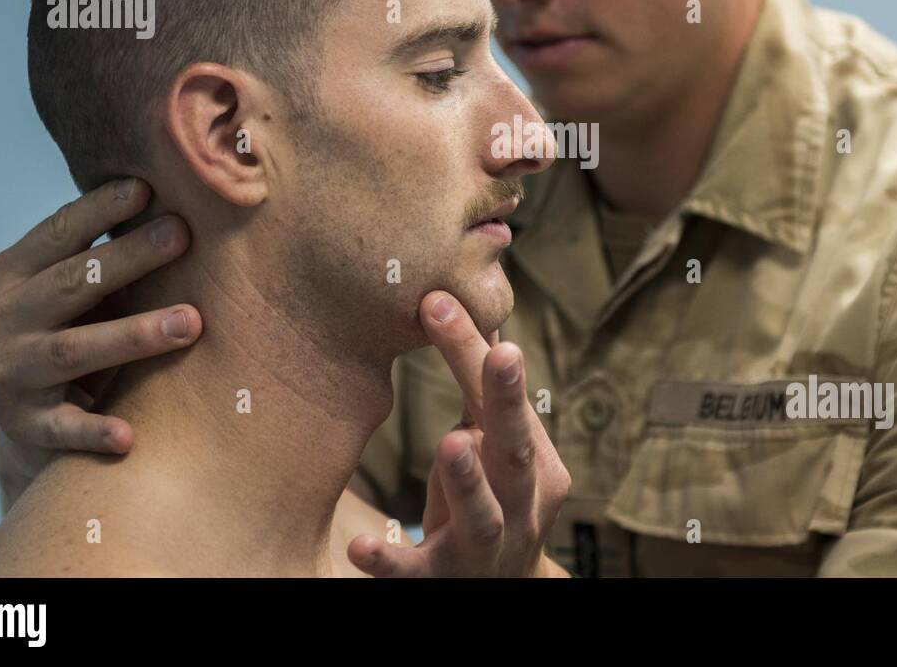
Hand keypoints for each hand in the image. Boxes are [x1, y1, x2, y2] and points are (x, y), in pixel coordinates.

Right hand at [0, 178, 200, 502]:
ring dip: (134, 334)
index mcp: (14, 273)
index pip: (59, 233)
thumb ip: (110, 252)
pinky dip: (94, 431)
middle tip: (182, 234)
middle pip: (70, 283)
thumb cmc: (76, 331)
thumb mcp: (80, 290)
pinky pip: (61, 428)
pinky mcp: (21, 425)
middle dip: (128, 257)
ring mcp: (7, 372)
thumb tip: (184, 193)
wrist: (30, 422)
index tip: (147, 187)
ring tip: (191, 322)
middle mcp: (1, 317)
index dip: (100, 209)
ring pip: (74, 350)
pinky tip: (129, 436)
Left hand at [347, 291, 570, 576]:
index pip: (508, 402)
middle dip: (508, 402)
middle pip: (514, 451)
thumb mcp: (493, 448)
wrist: (499, 594)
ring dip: (468, 480)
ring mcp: (484, 549)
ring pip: (483, 516)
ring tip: (452, 444)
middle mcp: (520, 505)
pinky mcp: (442, 582)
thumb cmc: (492, 504)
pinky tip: (362, 544)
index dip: (478, 354)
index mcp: (534, 464)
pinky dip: (391, 558)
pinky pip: (414, 572)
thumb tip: (478, 308)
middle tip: (501, 354)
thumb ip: (483, 390)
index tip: (440, 302)